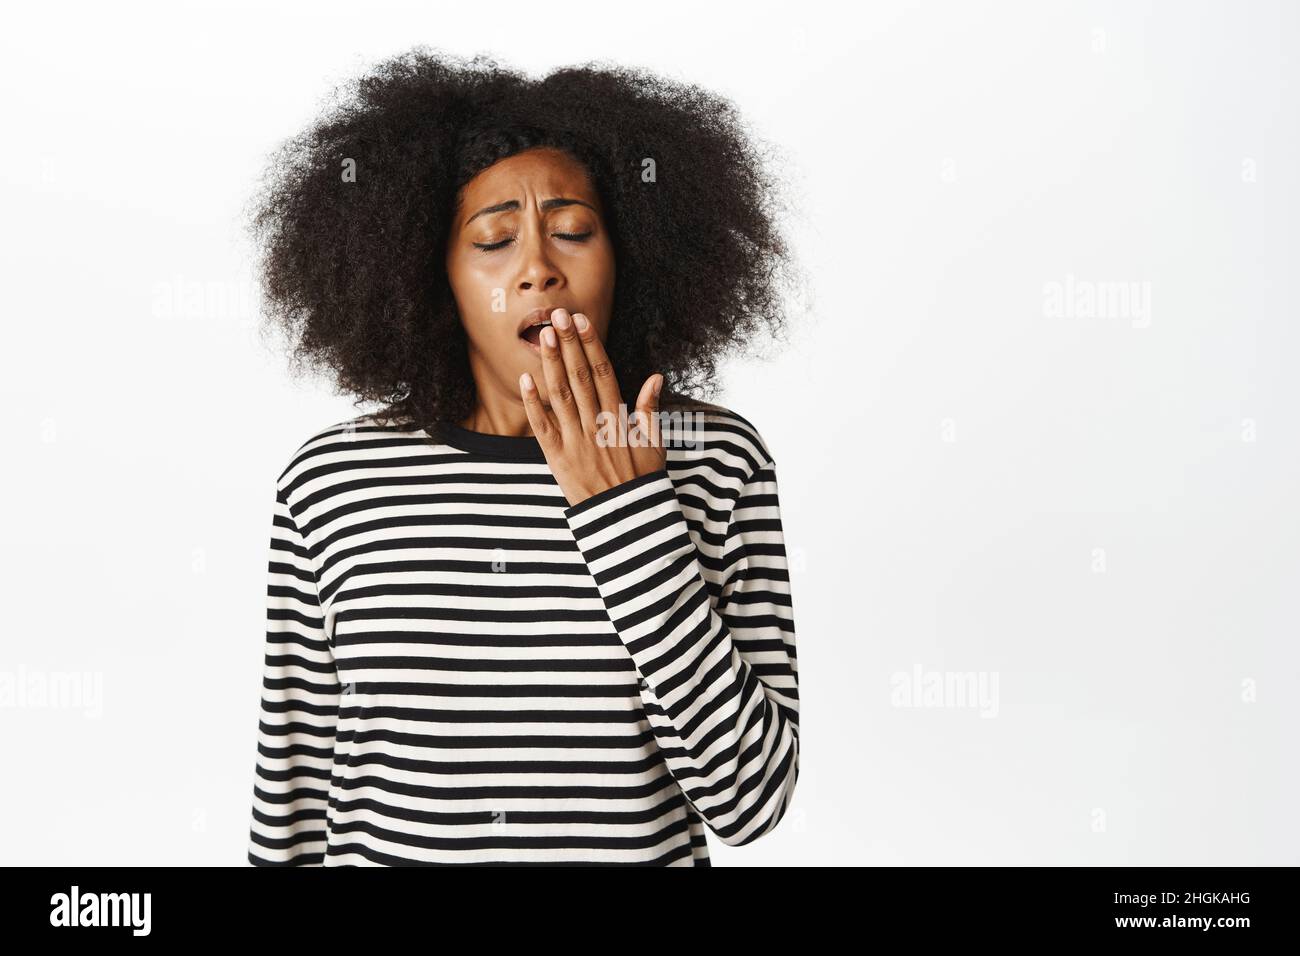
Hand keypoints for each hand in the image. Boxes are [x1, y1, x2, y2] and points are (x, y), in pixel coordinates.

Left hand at [518, 307, 666, 507]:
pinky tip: (525, 379)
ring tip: (542, 335)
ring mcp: (576, 441)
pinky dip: (533, 403)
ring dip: (550, 363)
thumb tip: (655, 377)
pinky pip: (542, 426)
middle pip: (580, 376)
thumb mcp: (654, 444)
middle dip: (568, 343)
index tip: (583, 321)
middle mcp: (596, 425)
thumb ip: (649, 409)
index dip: (592, 345)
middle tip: (557, 315)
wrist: (625, 522)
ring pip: (561, 395)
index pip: (604, 373)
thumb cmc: (642, 481)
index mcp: (619, 419)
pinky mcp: (558, 458)